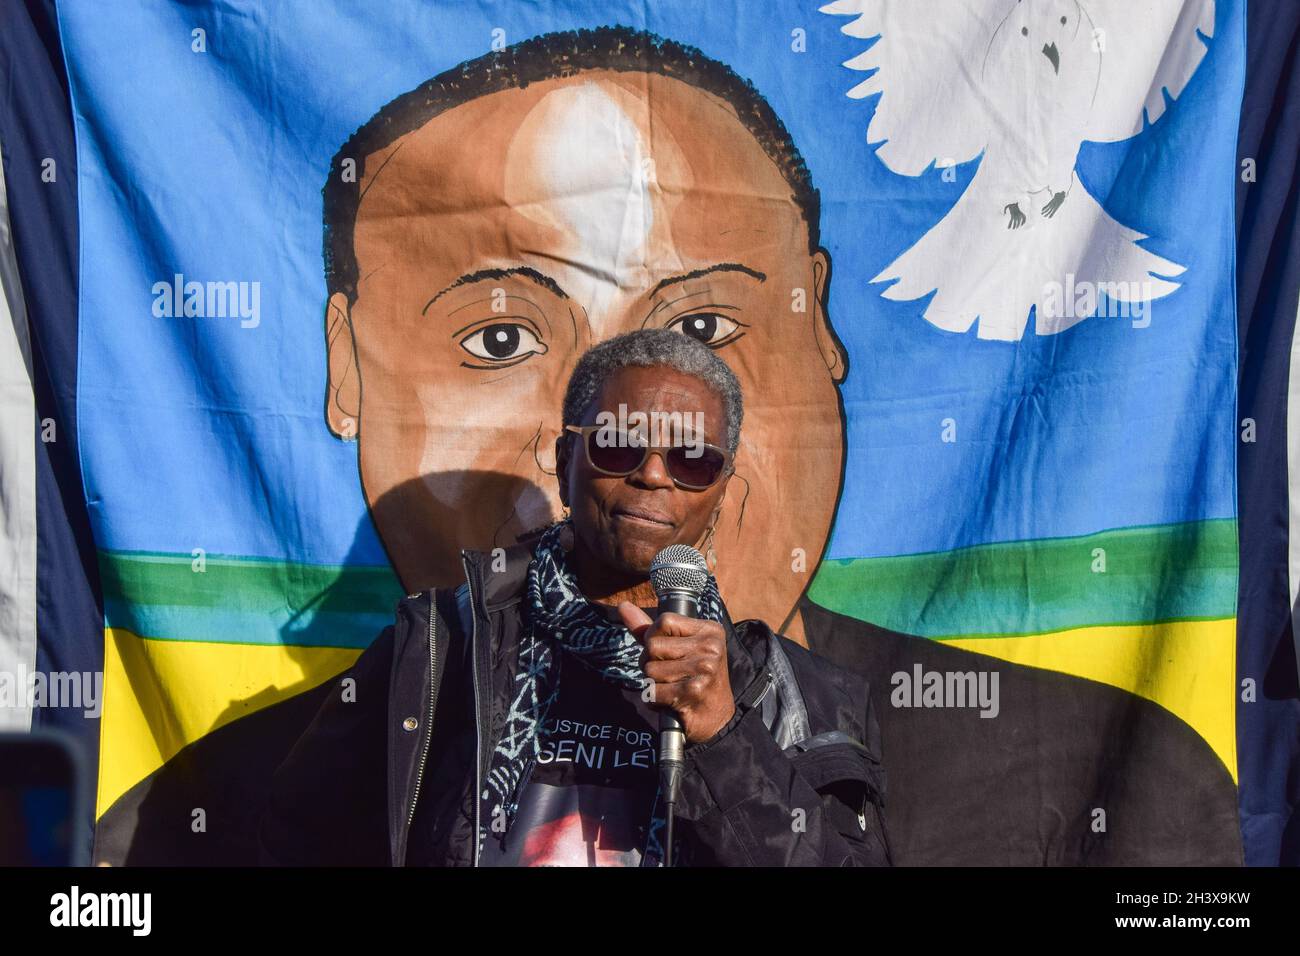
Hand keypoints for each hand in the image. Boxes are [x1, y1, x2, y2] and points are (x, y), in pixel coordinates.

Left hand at [618, 602, 735, 742]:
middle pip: (653, 646)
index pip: (664, 621)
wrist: (716, 717)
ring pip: (650, 669)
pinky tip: (670, 701)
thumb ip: (650, 629)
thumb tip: (623, 606)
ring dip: (653, 683)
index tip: (665, 651)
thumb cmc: (694, 679)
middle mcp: (710, 647)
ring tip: (671, 687)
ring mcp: (704, 668)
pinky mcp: (693, 691)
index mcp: (710, 630)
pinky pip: (653, 691)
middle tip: (667, 674)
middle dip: (650, 662)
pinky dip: (654, 700)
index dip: (653, 637)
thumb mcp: (680, 648)